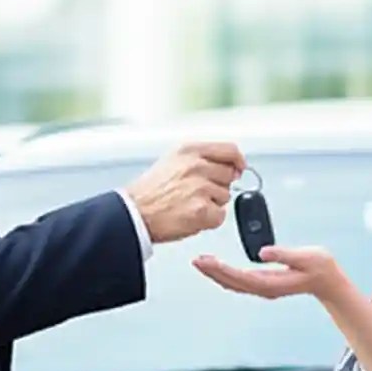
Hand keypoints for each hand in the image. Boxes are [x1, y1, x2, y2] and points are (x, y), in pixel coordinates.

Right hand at [124, 142, 245, 242]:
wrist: (132, 214)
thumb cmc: (149, 192)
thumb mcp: (173, 161)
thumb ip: (202, 159)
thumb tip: (232, 166)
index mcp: (190, 150)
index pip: (230, 150)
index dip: (238, 161)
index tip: (239, 168)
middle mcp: (196, 166)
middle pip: (229, 174)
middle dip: (218, 185)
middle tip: (196, 193)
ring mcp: (200, 187)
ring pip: (225, 197)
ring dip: (212, 204)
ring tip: (188, 204)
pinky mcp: (201, 210)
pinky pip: (220, 216)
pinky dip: (209, 220)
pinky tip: (190, 216)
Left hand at [192, 246, 349, 302]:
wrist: (328, 281)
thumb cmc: (320, 268)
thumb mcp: (306, 257)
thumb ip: (284, 254)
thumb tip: (262, 252)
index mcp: (272, 283)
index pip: (241, 277)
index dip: (222, 270)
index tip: (207, 261)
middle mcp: (265, 288)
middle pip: (232, 282)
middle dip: (213, 272)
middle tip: (196, 260)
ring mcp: (264, 288)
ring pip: (233, 283)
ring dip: (216, 274)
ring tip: (201, 262)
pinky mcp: (264, 283)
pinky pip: (239, 281)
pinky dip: (225, 274)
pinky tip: (218, 267)